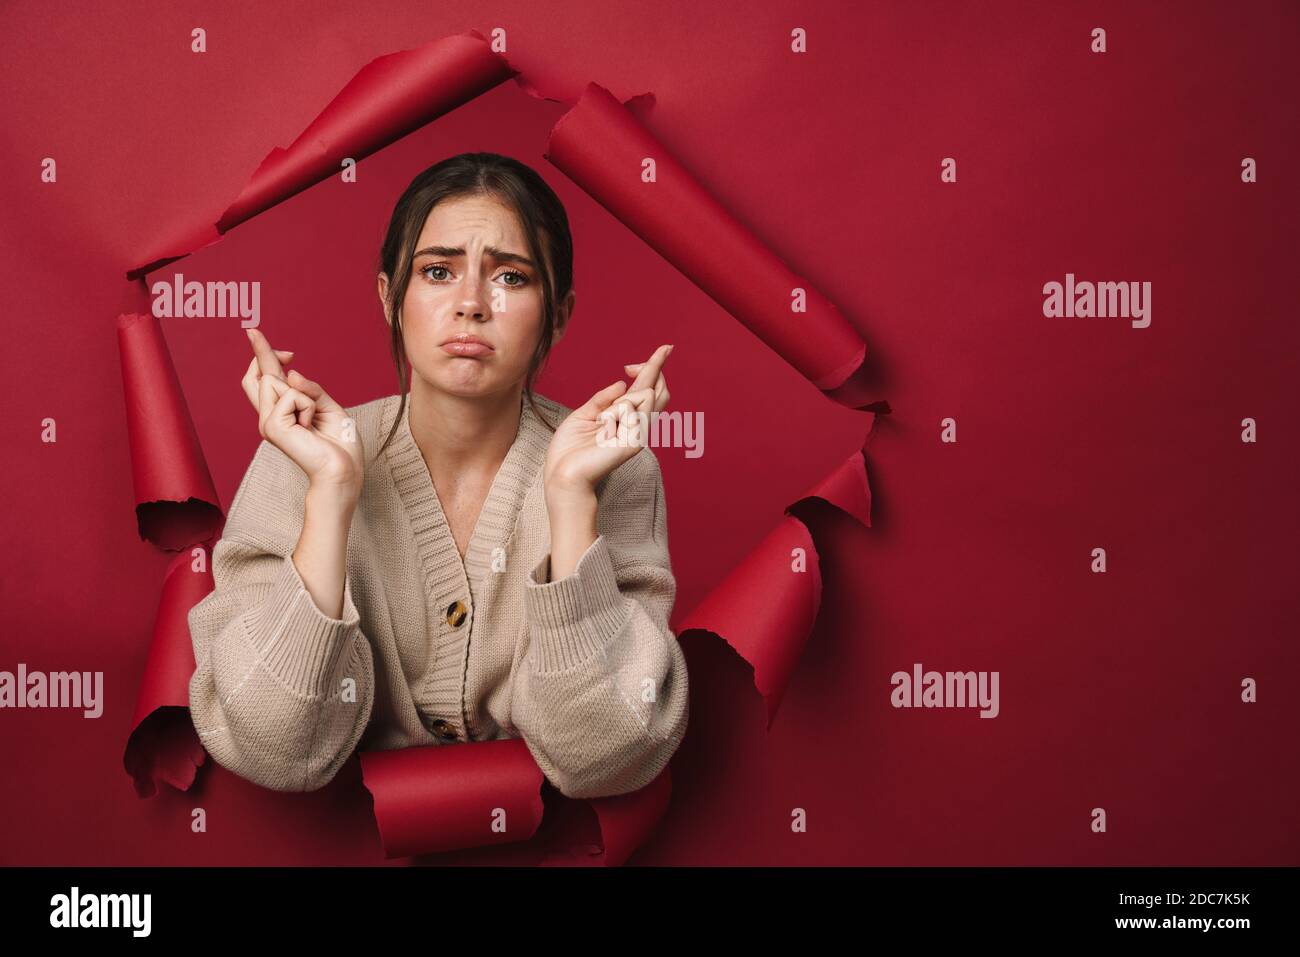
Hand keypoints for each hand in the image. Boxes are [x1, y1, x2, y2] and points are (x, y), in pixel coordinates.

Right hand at [240, 328, 364, 502]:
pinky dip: (307, 404)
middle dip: (263, 352)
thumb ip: (311, 389)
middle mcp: (269, 417)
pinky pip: (290, 395)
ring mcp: (268, 422)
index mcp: (282, 413)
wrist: (343, 470)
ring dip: (303, 394)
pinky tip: (310, 424)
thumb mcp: (329, 407)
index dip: (260, 355)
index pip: (262, 379)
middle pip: (257, 376)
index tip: (256, 333)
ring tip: (312, 419)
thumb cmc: (339, 444)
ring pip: (274, 381)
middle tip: (275, 344)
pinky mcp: (271, 427)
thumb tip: (290, 373)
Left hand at [543, 343, 671, 500]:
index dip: (654, 366)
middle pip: (659, 390)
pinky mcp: (634, 442)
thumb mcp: (583, 415)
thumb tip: (621, 383)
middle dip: (655, 367)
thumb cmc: (569, 452)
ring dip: (622, 401)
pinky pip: (634, 409)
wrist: (562, 477)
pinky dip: (617, 411)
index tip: (659, 350)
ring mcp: (637, 435)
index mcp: (623, 420)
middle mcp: (635, 426)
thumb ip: (603, 399)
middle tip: (639, 360)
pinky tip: (605, 427)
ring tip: (603, 423)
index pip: (647, 389)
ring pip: (646, 396)